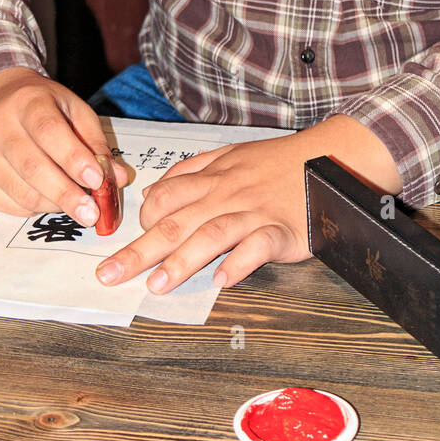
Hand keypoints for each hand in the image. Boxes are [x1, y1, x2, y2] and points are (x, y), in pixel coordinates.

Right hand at [0, 66, 126, 227]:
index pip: (49, 132)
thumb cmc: (43, 106)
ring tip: (78, 205)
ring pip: (24, 193)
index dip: (74, 159)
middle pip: (33, 168)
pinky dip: (37, 209)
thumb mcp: (74, 109)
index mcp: (28, 102)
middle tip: (92, 214)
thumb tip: (118, 178)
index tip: (97, 181)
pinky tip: (50, 198)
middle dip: (67, 195)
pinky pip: (12, 206)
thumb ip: (96, 141)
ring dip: (56, 205)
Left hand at [95, 114, 400, 293]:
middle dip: (139, 250)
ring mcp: (254, 212)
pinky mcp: (283, 230)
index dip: (142, 222)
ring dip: (182, 259)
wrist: (330, 158)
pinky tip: (222, 280)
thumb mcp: (231, 156)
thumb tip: (153, 191)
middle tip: (109, 275)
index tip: (122, 243)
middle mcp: (226, 194)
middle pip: (175, 222)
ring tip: (158, 284)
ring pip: (211, 234)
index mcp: (212, 177)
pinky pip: (258, 246)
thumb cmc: (278, 162)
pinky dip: (239, 262)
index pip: (165, 198)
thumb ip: (191, 172)